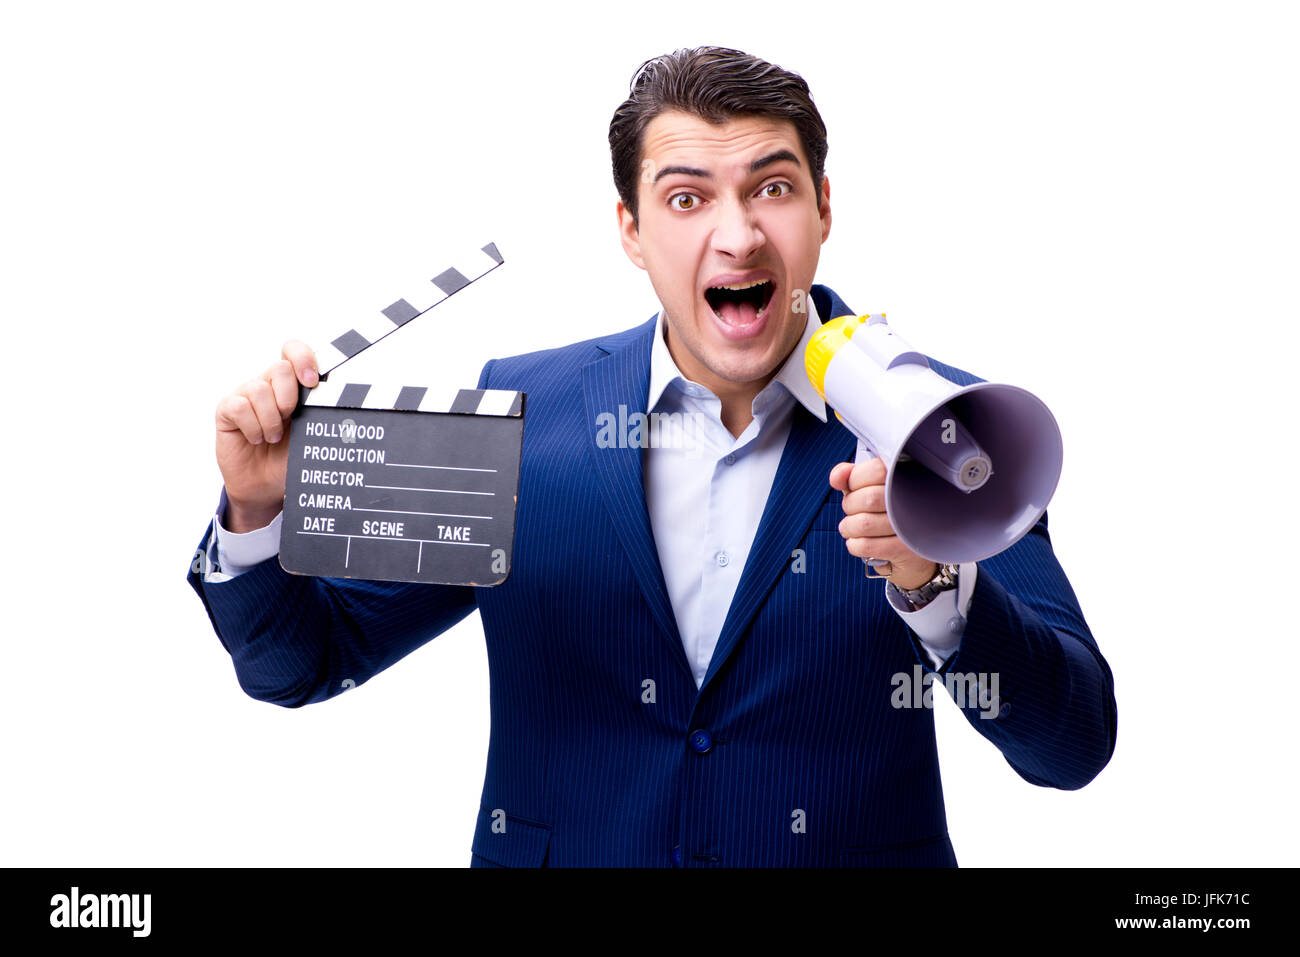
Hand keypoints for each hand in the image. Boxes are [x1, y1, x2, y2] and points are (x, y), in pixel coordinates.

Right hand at [215, 340, 317, 532]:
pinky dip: (252, 427)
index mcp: (292, 385)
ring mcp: (246, 395)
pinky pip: (240, 406)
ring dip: (271, 420)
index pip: (293, 351)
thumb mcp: (311, 435)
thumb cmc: (290, 458)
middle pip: (280, 367)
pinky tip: (256, 439)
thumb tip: (343, 399)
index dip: (303, 358)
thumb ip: (320, 413)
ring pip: (259, 388)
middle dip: (290, 398)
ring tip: (272, 437)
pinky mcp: (227, 409)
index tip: (312, 382)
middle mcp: (268, 384)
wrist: (265, 486)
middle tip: (290, 420)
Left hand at [828, 458, 937, 589]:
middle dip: (850, 505)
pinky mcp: (906, 550)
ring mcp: (912, 527)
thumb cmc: (888, 514)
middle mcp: (915, 500)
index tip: (854, 488)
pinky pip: (866, 546)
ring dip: (849, 527)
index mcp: (907, 479)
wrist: (915, 554)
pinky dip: (854, 545)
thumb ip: (852, 477)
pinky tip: (859, 542)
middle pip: (869, 498)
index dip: (855, 480)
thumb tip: (836, 477)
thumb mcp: (871, 489)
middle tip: (852, 510)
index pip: (876, 471)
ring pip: (864, 524)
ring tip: (852, 528)